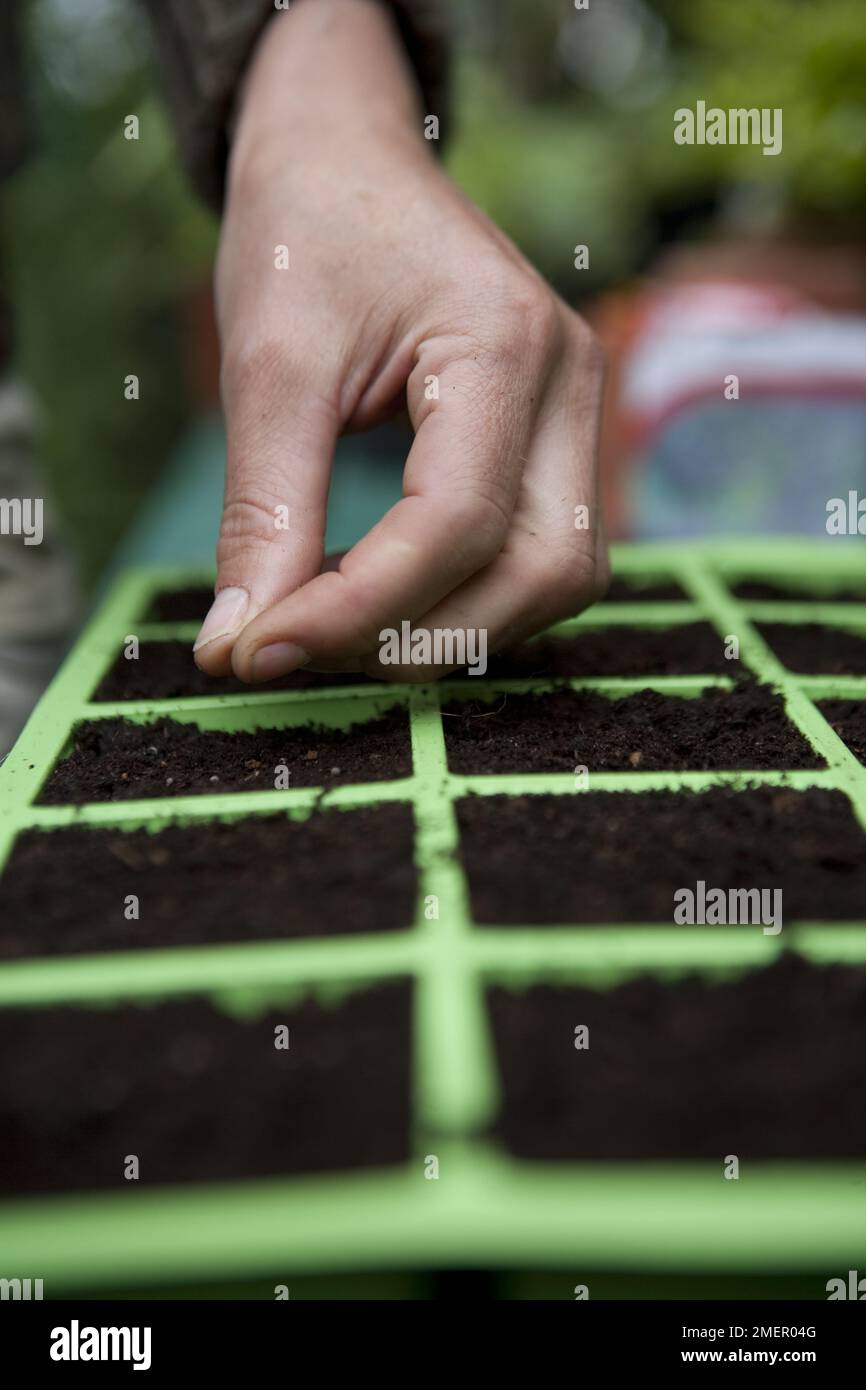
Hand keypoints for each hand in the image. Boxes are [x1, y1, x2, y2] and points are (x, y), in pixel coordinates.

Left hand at [193, 0, 606, 682]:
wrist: (348, 160)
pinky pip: (540, 560)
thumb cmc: (307, 234)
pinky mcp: (558, 445)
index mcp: (509, 341)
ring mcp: (578, 416)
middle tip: (300, 648)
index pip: (458, 519)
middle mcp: (572, 384)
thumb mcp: (269, 363)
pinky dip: (465, 600)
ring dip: (449, 630)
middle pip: (541, 571)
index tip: (257, 653)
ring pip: (555, 581)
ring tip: (335, 623)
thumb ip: (263, 509)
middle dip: (421, 635)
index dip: (358, 608)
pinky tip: (380, 595)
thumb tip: (236, 647)